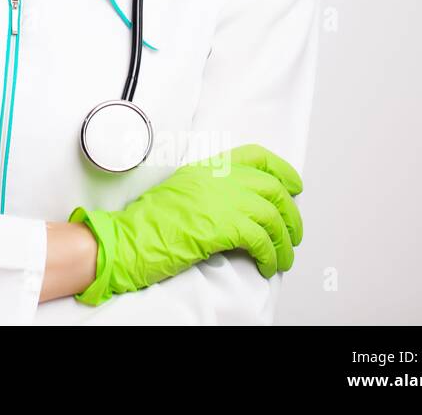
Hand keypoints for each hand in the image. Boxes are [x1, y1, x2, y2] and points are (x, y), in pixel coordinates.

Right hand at [69, 143, 303, 304]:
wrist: (128, 239)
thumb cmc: (148, 223)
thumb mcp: (182, 192)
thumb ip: (211, 190)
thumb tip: (243, 206)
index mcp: (206, 167)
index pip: (255, 156)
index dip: (282, 170)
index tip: (294, 186)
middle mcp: (216, 178)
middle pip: (271, 188)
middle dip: (290, 214)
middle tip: (293, 233)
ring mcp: (219, 200)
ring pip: (271, 216)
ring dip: (283, 241)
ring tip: (282, 257)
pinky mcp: (221, 226)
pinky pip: (260, 240)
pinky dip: (270, 255)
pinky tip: (267, 265)